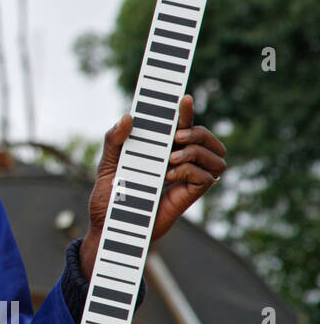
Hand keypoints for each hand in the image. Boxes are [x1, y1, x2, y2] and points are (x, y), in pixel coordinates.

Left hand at [78, 95, 226, 277]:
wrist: (108, 225)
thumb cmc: (108, 196)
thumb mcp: (107, 164)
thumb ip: (114, 139)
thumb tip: (128, 116)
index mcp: (160, 150)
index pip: (182, 126)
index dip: (186, 111)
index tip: (184, 98)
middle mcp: (178, 162)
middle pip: (206, 138)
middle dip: (197, 131)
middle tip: (175, 137)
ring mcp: (186, 179)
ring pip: (216, 157)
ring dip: (197, 151)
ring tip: (170, 159)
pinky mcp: (189, 196)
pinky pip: (207, 177)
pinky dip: (191, 170)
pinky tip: (170, 175)